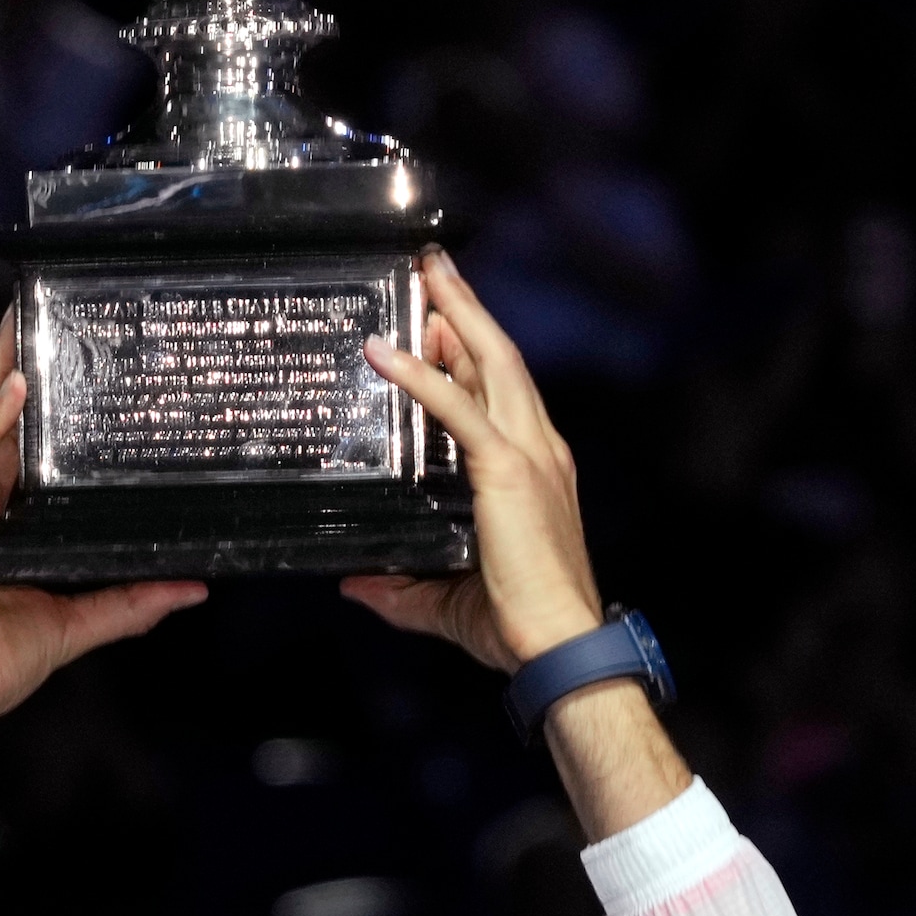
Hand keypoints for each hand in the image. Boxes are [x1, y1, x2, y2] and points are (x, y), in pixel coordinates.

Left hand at [343, 251, 603, 675]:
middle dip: (470, 309)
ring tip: (427, 274)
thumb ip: (399, 587)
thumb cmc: (519, 627)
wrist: (560, 647)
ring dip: (458, 313)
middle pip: (502, 359)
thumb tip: (355, 584)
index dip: (474, 350)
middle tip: (434, 267)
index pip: (503, 393)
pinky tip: (388, 351)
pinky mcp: (508, 470)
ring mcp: (529, 454)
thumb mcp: (442, 600)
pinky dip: (421, 375)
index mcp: (535, 469)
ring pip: (493, 363)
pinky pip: (458, 407)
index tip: (444, 319)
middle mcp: (539, 449)